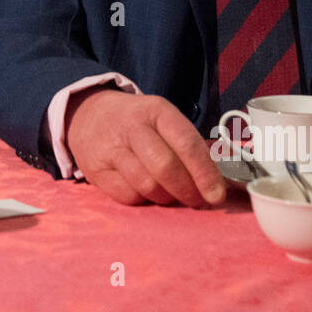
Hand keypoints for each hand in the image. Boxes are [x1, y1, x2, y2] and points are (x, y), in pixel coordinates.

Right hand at [67, 90, 225, 206]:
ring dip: (166, 198)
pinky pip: (128, 196)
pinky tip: (146, 191)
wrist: (89, 115)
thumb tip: (223, 180)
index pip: (186, 144)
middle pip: (165, 167)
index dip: (205, 173)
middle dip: (187, 190)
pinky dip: (143, 200)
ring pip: (147, 186)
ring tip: (171, 195)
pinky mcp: (95, 170)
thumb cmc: (138, 123)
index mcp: (157, 111)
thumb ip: (191, 146)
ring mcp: (111, 149)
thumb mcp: (163, 120)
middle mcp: (132, 127)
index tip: (217, 195)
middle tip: (197, 201)